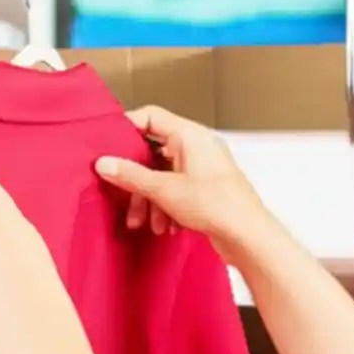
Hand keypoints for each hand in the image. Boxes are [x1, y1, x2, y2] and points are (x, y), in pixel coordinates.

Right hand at [94, 105, 274, 263]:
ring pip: (162, 173)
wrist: (249, 236)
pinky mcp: (205, 186)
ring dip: (149, 197)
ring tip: (146, 222)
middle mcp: (197, 145)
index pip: (149, 116)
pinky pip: (175, 187)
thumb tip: (105, 163)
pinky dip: (165, 204)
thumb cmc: (218, 207)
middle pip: (153, 150)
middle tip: (122, 192)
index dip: (126, 128)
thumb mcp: (164, 190)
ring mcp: (202, 166)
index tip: (108, 146)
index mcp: (189, 135)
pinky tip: (164, 226)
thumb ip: (130, 175)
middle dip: (136, 177)